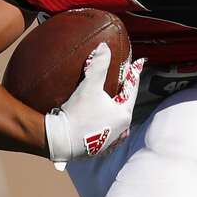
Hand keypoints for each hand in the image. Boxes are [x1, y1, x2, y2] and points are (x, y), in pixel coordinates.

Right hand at [44, 43, 143, 168]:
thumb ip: (99, 66)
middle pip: (124, 105)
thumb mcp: (89, 86)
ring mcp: (110, 141)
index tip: (137, 64)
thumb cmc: (77, 114)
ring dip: (112, 109)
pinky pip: (104, 132)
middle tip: (121, 81)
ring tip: (109, 101)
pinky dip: (104, 123)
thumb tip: (104, 47)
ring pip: (114, 120)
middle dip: (122, 93)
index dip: (133, 74)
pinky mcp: (98, 149)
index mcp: (124, 115)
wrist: (59, 141)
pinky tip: (99, 120)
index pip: (131, 90)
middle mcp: (121, 130)